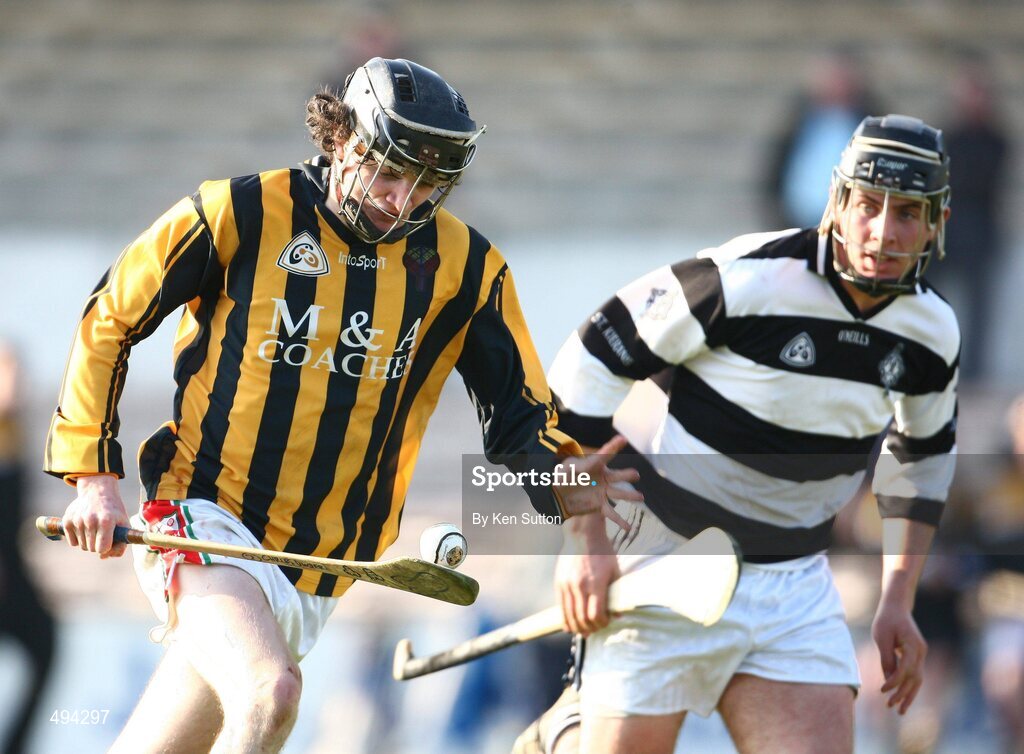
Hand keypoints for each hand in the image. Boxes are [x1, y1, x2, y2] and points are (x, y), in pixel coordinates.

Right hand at [62, 475, 129, 558]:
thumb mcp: (124, 523)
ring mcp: (77, 520)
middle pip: (92, 549)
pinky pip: (72, 542)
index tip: (109, 542)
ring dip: (89, 542)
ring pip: (82, 546)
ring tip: (94, 528)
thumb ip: (121, 544)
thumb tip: (103, 557)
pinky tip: (85, 528)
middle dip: (98, 545)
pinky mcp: (67, 520)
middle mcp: (90, 520)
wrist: (98, 491)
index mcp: (106, 520)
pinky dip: (79, 539)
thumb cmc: (113, 510)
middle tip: (102, 533)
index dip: (107, 548)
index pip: (102, 548)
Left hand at [553, 435, 641, 531]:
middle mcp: (603, 478)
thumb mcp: (567, 468)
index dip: (613, 446)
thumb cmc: (562, 475)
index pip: (605, 455)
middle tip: (635, 475)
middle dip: (626, 475)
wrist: (557, 494)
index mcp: (595, 465)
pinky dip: (620, 521)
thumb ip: (577, 466)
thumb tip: (586, 465)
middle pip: (617, 476)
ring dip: (630, 496)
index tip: (622, 439)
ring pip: (619, 494)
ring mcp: (603, 492)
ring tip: (640, 497)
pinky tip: (629, 527)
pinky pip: (612, 513)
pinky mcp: (600, 505)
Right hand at [555, 512, 619, 635]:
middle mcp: (579, 586)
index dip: (602, 623)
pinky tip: (571, 626)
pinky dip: (565, 620)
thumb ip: (616, 593)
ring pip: (569, 616)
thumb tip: (618, 615)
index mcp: (595, 583)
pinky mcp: (559, 583)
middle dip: (591, 628)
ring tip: (584, 631)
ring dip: (578, 628)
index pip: (596, 615)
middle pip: (582, 619)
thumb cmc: (602, 551)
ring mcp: (567, 585)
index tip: (607, 622)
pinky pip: (560, 607)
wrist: (582, 534)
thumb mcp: (615, 571)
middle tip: (597, 629)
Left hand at [872, 600, 926, 714]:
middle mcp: (920, 652)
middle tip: (891, 707)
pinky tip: (902, 697)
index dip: (894, 682)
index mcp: (913, 645)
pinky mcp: (917, 656)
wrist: (897, 607)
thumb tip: (887, 678)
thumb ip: (886, 658)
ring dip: (908, 695)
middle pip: (915, 678)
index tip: (882, 691)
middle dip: (903, 694)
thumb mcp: (881, 637)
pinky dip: (909, 687)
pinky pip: (915, 675)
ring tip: (900, 710)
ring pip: (917, 680)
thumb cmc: (886, 619)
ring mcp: (921, 654)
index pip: (905, 669)